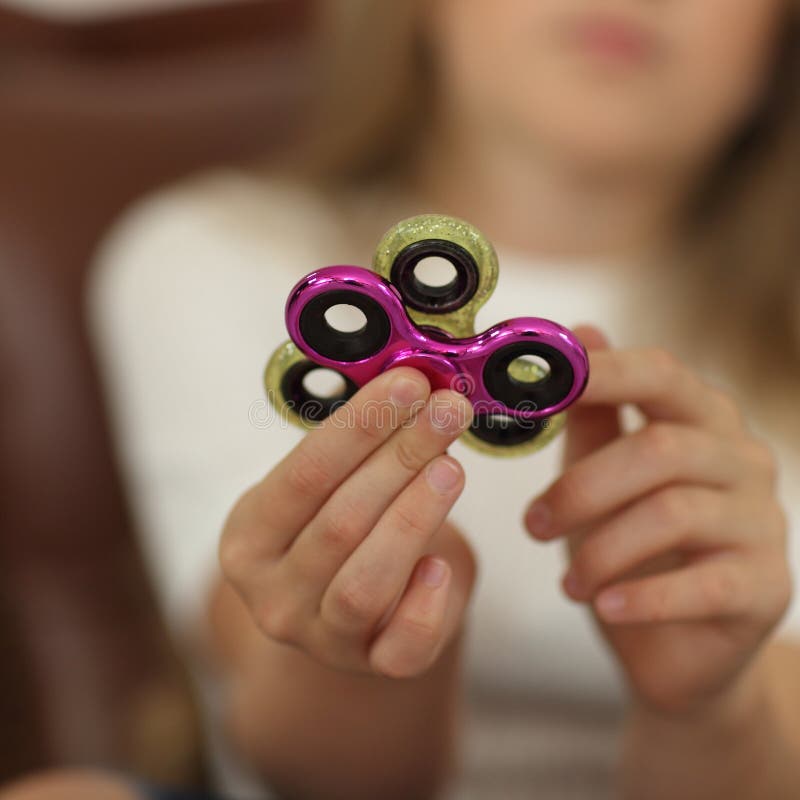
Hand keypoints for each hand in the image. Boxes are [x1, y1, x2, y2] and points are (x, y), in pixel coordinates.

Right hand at [220, 368, 476, 678]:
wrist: (351, 599)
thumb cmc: (340, 522)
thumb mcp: (327, 486)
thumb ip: (356, 447)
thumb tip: (415, 385)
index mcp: (249, 538)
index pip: (303, 475)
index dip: (360, 427)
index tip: (409, 382)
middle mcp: (272, 595)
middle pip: (340, 523)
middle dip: (401, 458)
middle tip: (448, 411)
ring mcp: (319, 639)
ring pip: (364, 584)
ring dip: (414, 517)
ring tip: (452, 467)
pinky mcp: (372, 665)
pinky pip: (400, 650)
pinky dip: (424, 606)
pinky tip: (442, 565)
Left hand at [524, 326, 792, 715]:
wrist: (679, 645)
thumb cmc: (635, 546)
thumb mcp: (604, 473)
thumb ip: (594, 412)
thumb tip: (581, 330)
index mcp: (701, 420)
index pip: (660, 375)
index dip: (603, 372)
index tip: (541, 384)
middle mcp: (741, 459)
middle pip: (659, 449)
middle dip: (581, 488)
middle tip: (533, 524)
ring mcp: (762, 520)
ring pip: (672, 513)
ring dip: (601, 550)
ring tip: (569, 583)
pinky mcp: (766, 584)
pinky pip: (704, 584)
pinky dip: (643, 598)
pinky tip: (603, 606)